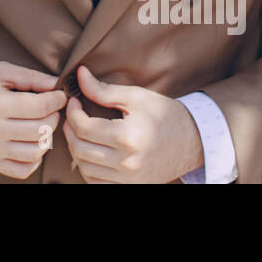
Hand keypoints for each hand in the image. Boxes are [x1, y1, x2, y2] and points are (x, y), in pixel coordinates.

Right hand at [0, 61, 66, 178]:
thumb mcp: (1, 72)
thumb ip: (31, 77)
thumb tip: (58, 85)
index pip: (40, 107)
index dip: (57, 100)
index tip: (60, 95)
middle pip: (40, 129)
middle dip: (53, 117)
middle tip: (52, 108)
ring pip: (36, 151)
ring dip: (46, 138)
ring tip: (42, 124)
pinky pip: (23, 169)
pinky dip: (34, 159)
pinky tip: (31, 142)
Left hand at [61, 65, 203, 183]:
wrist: (192, 140)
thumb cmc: (164, 114)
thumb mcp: (135, 97)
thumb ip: (103, 90)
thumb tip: (78, 75)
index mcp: (127, 137)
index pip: (83, 127)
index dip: (72, 111)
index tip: (73, 101)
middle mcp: (127, 162)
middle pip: (80, 149)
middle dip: (70, 130)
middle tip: (72, 116)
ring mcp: (129, 179)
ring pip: (85, 168)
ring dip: (76, 150)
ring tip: (80, 133)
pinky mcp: (131, 187)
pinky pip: (97, 183)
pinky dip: (88, 168)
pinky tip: (91, 152)